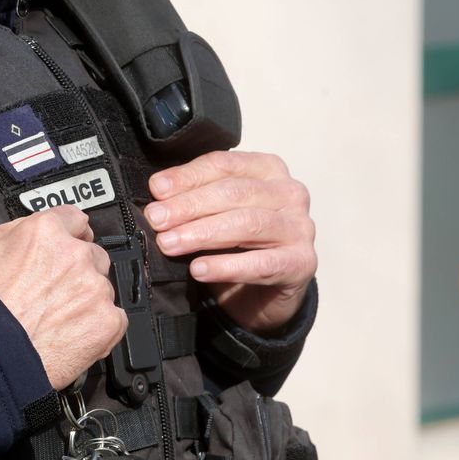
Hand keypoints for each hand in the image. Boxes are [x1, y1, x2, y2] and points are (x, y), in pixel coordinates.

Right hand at [0, 201, 125, 389]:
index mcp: (46, 231)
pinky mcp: (107, 323)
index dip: (65, 235)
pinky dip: (98, 328)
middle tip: (51, 292)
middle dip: (76, 270)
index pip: (73, 220)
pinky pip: (114, 320)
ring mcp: (94, 290)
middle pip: (91, 255)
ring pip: (102, 288)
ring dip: (86, 299)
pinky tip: (72, 335)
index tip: (59, 251)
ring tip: (57, 318)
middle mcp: (76, 255)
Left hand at [145, 151, 316, 334]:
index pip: (225, 165)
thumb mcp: (214, 215)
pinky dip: (226, 266)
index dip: (188, 176)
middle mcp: (289, 193)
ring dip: (203, 233)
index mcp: (268, 170)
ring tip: (169, 244)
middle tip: (156, 220)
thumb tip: (157, 191)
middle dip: (189, 206)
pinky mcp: (302, 263)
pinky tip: (198, 269)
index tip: (156, 189)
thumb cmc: (237, 247)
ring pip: (248, 223)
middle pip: (234, 193)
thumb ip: (193, 200)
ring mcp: (300, 228)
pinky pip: (262, 263)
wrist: (265, 295)